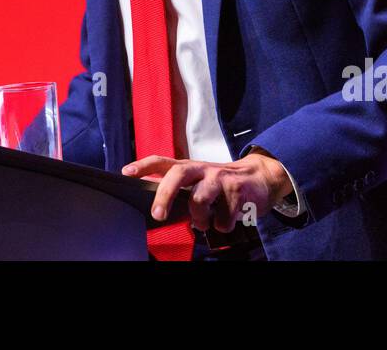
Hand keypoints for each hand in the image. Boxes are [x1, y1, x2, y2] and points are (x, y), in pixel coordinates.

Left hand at [123, 153, 294, 231]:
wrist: (260, 177)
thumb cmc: (223, 183)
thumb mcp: (200, 180)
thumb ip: (182, 190)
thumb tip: (160, 207)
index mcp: (190, 167)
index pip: (162, 161)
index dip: (143, 166)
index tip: (126, 172)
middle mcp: (203, 169)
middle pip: (177, 175)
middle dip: (164, 195)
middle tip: (158, 215)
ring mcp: (220, 179)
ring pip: (199, 200)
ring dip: (200, 218)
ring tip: (205, 222)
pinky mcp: (238, 192)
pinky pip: (222, 218)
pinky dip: (222, 225)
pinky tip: (227, 220)